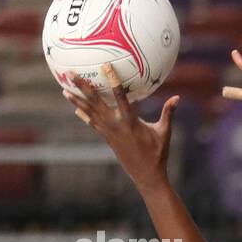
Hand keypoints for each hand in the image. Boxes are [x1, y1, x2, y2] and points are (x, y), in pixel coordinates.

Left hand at [63, 63, 178, 191]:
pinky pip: (92, 123)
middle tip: (70, 74)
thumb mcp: (164, 132)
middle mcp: (115, 124)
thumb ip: (168, 113)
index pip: (120, 97)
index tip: (105, 66)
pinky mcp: (107, 138)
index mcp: (130, 121)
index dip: (113, 80)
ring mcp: (108, 131)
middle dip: (82, 87)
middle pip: (95, 101)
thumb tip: (178, 98)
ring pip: (89, 112)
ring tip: (64, 89)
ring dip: (76, 100)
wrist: (146, 175)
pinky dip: (84, 114)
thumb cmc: (158, 153)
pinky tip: (76, 107)